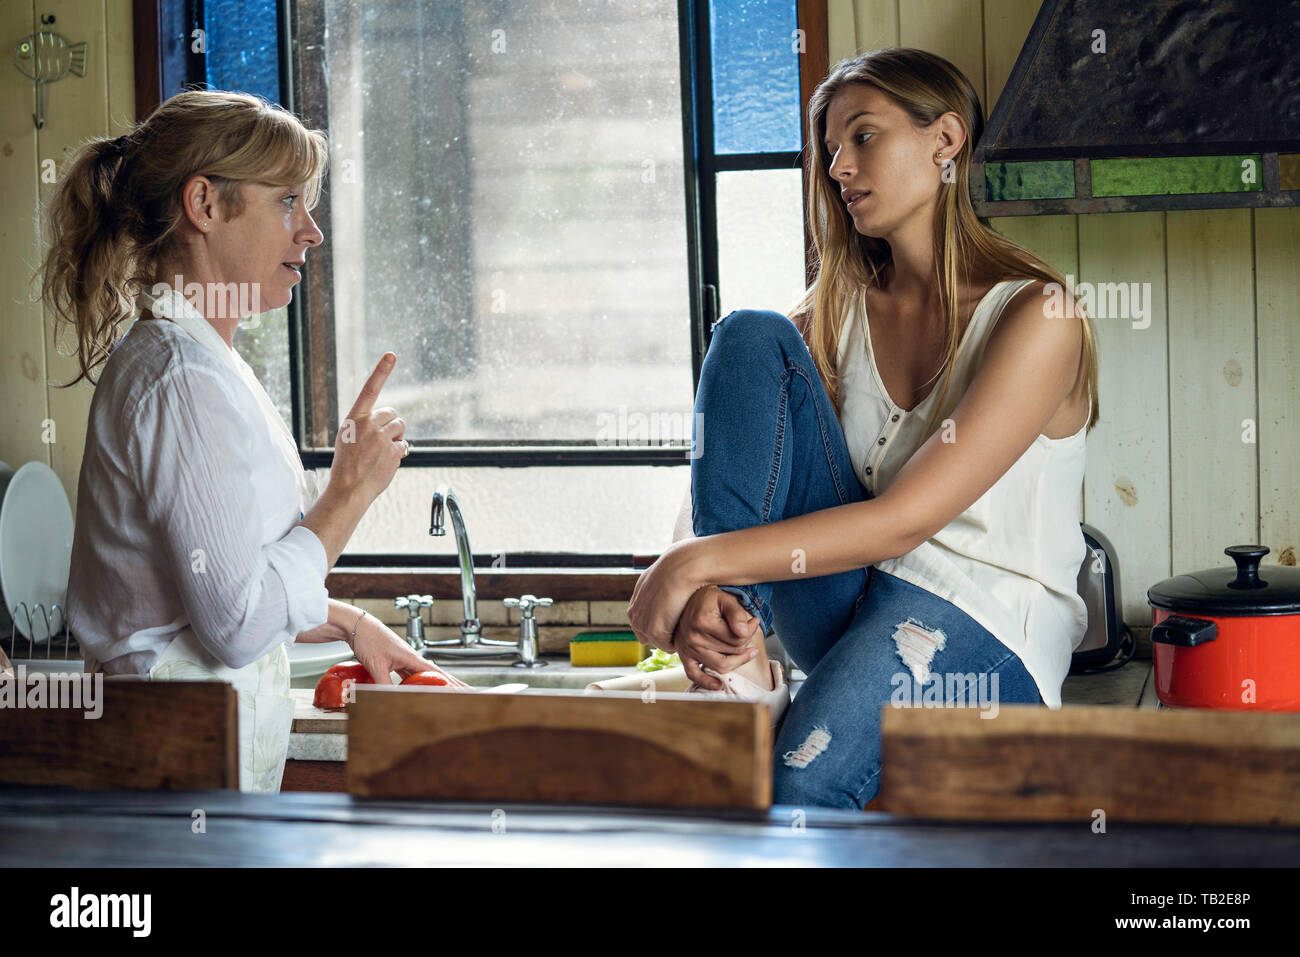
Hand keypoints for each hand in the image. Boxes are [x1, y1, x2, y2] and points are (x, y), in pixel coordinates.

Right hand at [330, 353, 407, 503]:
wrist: (349, 488)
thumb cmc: (347, 464)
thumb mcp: (348, 437)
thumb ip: (366, 425)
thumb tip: (390, 422)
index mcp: (354, 418)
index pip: (370, 389)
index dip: (381, 371)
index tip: (391, 355)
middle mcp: (369, 424)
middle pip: (393, 413)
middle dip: (392, 424)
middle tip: (381, 440)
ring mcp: (382, 438)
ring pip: (400, 428)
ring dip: (396, 437)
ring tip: (381, 452)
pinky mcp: (394, 451)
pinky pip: (404, 445)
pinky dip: (398, 452)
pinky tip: (385, 462)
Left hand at [350, 613, 468, 686]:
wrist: (357, 627)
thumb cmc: (369, 639)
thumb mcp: (377, 665)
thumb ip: (384, 684)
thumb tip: (391, 699)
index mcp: (412, 657)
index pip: (438, 674)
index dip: (452, 683)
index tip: (466, 690)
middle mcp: (411, 658)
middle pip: (435, 675)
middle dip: (449, 684)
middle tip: (464, 694)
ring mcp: (403, 660)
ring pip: (422, 676)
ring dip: (434, 684)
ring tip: (445, 694)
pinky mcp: (394, 661)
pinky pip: (410, 675)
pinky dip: (417, 683)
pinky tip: (417, 689)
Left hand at [627, 538, 707, 651]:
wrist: (683, 566)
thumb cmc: (683, 565)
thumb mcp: (669, 570)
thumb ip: (666, 580)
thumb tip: (675, 573)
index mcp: (638, 597)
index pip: (643, 620)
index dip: (662, 620)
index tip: (677, 616)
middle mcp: (635, 611)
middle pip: (649, 634)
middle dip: (665, 631)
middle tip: (684, 621)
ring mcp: (642, 623)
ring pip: (659, 641)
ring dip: (673, 636)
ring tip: (688, 621)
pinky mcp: (653, 631)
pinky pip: (668, 646)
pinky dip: (679, 640)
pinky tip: (688, 626)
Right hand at [671, 586, 762, 690]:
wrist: (686, 598)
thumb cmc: (708, 598)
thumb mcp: (725, 598)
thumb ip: (737, 613)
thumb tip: (745, 631)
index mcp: (703, 622)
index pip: (738, 638)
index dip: (751, 630)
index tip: (754, 622)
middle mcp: (694, 637)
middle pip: (732, 652)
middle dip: (745, 643)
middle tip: (748, 631)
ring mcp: (688, 649)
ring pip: (720, 665)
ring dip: (736, 660)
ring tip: (744, 651)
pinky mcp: (684, 656)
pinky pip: (694, 675)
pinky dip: (707, 682)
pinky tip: (718, 685)